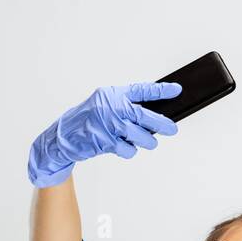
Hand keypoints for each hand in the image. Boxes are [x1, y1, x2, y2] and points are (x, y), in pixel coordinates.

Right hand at [27, 81, 182, 186]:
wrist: (64, 135)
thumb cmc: (89, 119)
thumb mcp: (104, 104)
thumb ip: (125, 106)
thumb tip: (151, 116)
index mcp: (113, 94)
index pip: (141, 90)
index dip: (161, 91)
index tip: (177, 90)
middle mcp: (111, 107)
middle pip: (144, 115)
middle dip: (162, 124)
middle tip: (173, 129)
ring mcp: (109, 125)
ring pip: (140, 135)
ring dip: (148, 141)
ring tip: (150, 142)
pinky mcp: (106, 142)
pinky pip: (128, 149)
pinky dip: (130, 150)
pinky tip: (126, 147)